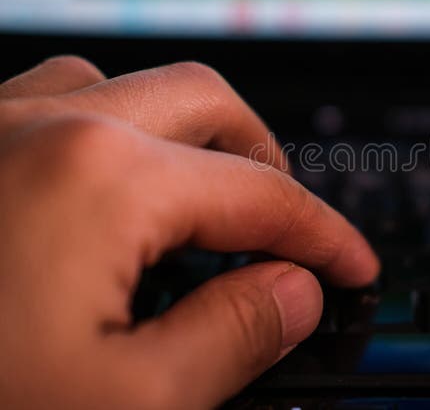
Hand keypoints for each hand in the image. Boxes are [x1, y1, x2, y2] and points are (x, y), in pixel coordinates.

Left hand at [0, 57, 378, 408]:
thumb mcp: (125, 405)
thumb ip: (232, 338)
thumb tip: (294, 293)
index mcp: (97, 178)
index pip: (260, 195)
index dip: (324, 237)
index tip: (351, 268)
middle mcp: (41, 127)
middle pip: (205, 104)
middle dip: (265, 162)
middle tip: (286, 228)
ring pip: (126, 88)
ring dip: (185, 136)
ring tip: (204, 200)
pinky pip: (56, 104)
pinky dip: (110, 131)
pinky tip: (109, 190)